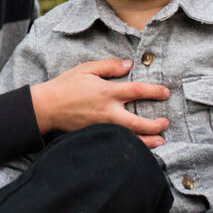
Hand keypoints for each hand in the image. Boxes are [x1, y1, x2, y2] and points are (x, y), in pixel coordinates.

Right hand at [30, 58, 170, 147]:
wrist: (46, 107)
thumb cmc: (65, 86)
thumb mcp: (86, 69)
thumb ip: (109, 66)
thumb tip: (129, 64)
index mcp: (107, 92)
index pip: (138, 91)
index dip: (155, 92)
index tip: (166, 93)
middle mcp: (107, 112)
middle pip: (138, 122)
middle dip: (155, 124)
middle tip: (166, 123)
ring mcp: (102, 127)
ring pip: (130, 137)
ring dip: (147, 141)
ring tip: (161, 141)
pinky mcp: (95, 135)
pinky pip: (117, 142)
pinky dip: (130, 146)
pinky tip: (140, 148)